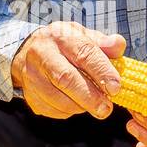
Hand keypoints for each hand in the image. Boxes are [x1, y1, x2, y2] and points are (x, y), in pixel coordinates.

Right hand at [11, 21, 126, 119]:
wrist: (28, 52)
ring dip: (80, 106)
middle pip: (66, 78)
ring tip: (93, 105)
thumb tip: (118, 46)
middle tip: (106, 108)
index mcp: (60, 36)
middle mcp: (42, 54)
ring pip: (57, 98)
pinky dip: (68, 111)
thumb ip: (102, 42)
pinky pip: (51, 109)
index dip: (101, 71)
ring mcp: (32, 76)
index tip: (115, 88)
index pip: (83, 53)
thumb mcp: (82, 35)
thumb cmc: (63, 44)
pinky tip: (75, 104)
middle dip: (90, 96)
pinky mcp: (29, 95)